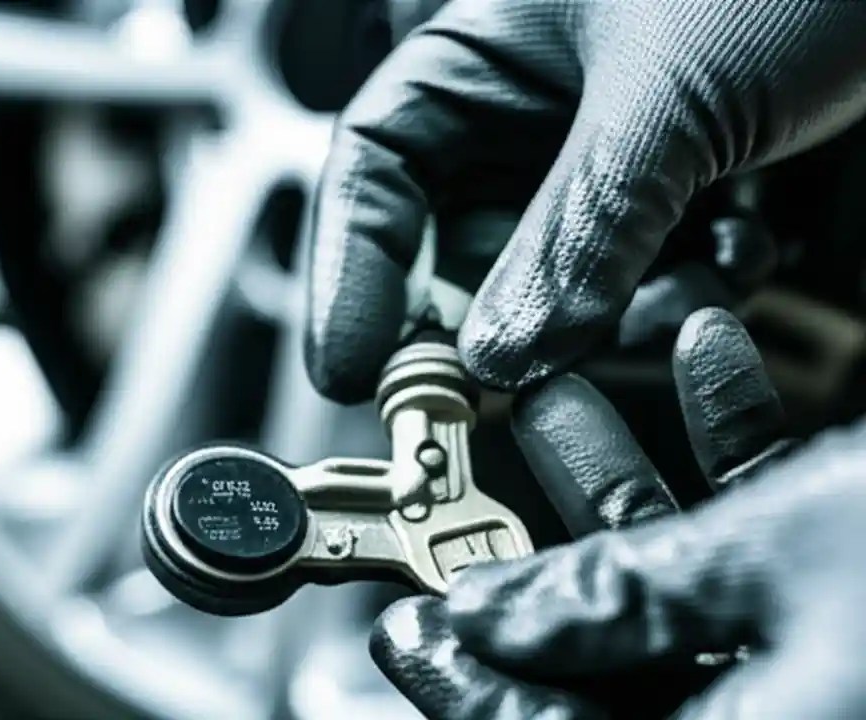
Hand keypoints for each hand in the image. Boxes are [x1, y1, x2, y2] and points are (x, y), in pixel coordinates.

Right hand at [305, 0, 865, 399]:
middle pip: (456, 245)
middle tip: (517, 382)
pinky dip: (685, 290)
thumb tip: (498, 355)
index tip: (350, 368)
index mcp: (481, 56)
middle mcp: (525, 111)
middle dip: (497, 319)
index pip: (373, 172)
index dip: (348, 273)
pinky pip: (638, 278)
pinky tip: (744, 245)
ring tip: (693, 275)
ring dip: (616, 310)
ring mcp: (597, 155)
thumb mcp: (664, 97)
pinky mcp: (670, 190)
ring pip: (555, 281)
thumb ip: (578, 230)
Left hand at [371, 307, 795, 717]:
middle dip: (533, 547)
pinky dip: (728, 442)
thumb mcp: (767, 565)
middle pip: (605, 649)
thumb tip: (483, 613)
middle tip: (462, 479)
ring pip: (681, 574)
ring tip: (557, 390)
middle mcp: (767, 702)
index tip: (401, 626)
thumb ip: (620, 594)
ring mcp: (808, 644)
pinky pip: (766, 526)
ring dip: (617, 471)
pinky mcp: (849, 576)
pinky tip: (702, 353)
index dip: (465, 681)